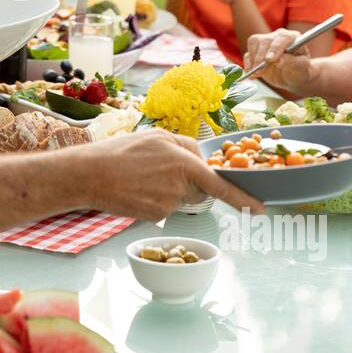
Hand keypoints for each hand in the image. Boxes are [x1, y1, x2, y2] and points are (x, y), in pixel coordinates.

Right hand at [87, 130, 264, 219]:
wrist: (90, 175)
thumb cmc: (120, 152)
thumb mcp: (156, 136)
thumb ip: (185, 145)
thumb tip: (200, 157)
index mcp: (184, 162)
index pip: (221, 185)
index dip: (243, 198)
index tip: (261, 209)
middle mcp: (181, 186)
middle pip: (198, 189)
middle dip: (188, 181)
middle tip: (157, 170)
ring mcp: (169, 204)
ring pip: (181, 199)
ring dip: (169, 189)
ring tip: (142, 177)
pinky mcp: (156, 216)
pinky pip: (166, 208)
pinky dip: (155, 200)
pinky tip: (137, 189)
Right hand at [242, 28, 314, 93]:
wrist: (293, 77)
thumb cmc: (300, 70)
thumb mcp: (302, 68)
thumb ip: (293, 63)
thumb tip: (279, 60)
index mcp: (292, 37)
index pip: (283, 38)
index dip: (276, 48)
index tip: (270, 60)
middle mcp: (278, 37)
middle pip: (265, 40)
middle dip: (261, 56)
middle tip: (261, 71)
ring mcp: (266, 43)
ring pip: (254, 43)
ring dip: (254, 59)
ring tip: (258, 73)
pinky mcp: (256, 51)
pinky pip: (248, 53)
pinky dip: (248, 64)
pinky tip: (252, 73)